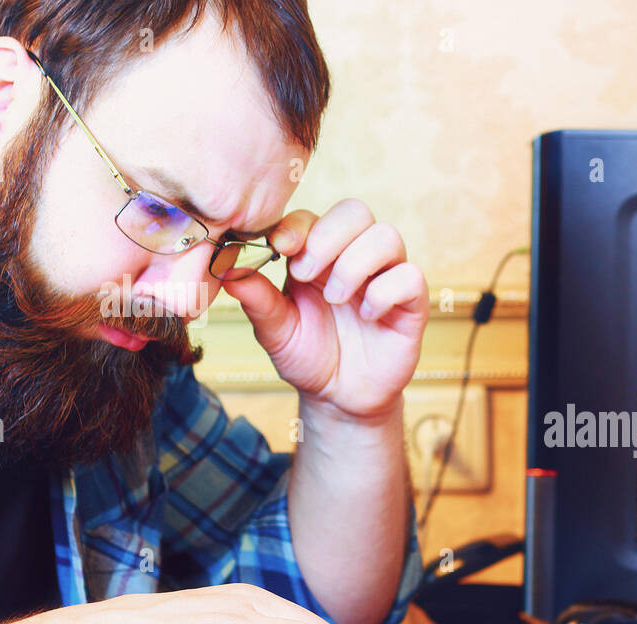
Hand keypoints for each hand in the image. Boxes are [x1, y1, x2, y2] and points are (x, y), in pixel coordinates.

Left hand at [221, 199, 428, 421]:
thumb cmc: (308, 357)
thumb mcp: (274, 330)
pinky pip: (410, 276)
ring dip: (355, 263)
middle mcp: (354, 258)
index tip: (280, 247)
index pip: (313, 217)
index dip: (298, 226)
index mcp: (318, 256)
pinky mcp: (411, 303)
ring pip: (387, 236)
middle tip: (306, 273)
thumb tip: (225, 267)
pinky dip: (386, 292)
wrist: (339, 398)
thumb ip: (256, 299)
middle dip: (328, 236)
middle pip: (356, 211)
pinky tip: (367, 315)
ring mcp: (385, 277)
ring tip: (335, 298)